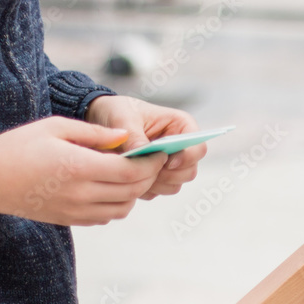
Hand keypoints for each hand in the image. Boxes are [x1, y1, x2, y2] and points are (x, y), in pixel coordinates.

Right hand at [0, 116, 167, 225]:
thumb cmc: (20, 146)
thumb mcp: (56, 127)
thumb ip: (96, 133)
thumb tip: (126, 136)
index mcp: (80, 167)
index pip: (131, 170)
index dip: (151, 162)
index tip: (159, 152)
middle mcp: (81, 193)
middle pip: (133, 191)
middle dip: (149, 176)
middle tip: (152, 162)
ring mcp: (76, 210)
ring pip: (123, 208)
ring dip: (134, 193)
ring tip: (131, 175)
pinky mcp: (70, 220)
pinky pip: (106, 217)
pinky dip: (117, 204)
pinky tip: (111, 188)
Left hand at [86, 95, 205, 199]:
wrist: (105, 121)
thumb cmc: (120, 111)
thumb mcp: (123, 117)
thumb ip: (133, 135)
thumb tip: (139, 151)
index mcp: (182, 126)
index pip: (198, 147)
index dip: (187, 157)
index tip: (165, 161)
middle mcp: (182, 148)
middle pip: (189, 171)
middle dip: (168, 174)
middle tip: (144, 169)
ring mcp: (172, 165)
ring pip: (175, 185)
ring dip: (155, 183)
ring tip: (133, 172)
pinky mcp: (159, 178)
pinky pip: (158, 191)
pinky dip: (145, 188)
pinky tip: (128, 177)